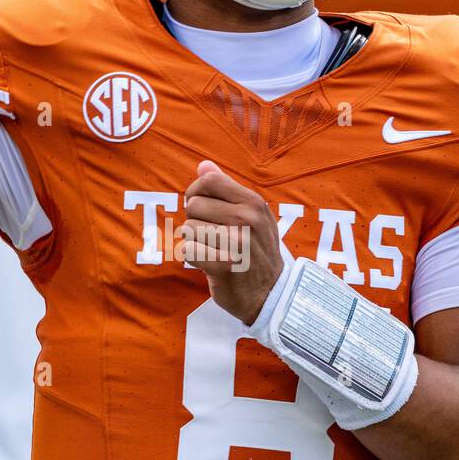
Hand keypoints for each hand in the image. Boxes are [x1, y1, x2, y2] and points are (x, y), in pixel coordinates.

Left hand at [178, 160, 283, 324]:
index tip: (202, 210)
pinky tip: (209, 264)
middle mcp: (247, 218)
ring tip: (214, 251)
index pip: (209, 181)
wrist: (271, 294)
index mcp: (253, 202)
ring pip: (188, 229)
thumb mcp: (252, 216)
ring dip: (194, 242)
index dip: (196, 194)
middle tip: (213, 238)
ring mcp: (236, 242)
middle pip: (194, 205)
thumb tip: (203, 165)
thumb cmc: (256, 252)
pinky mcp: (222, 265)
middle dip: (196, 222)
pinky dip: (192, 259)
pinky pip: (187, 250)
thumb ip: (226, 189)